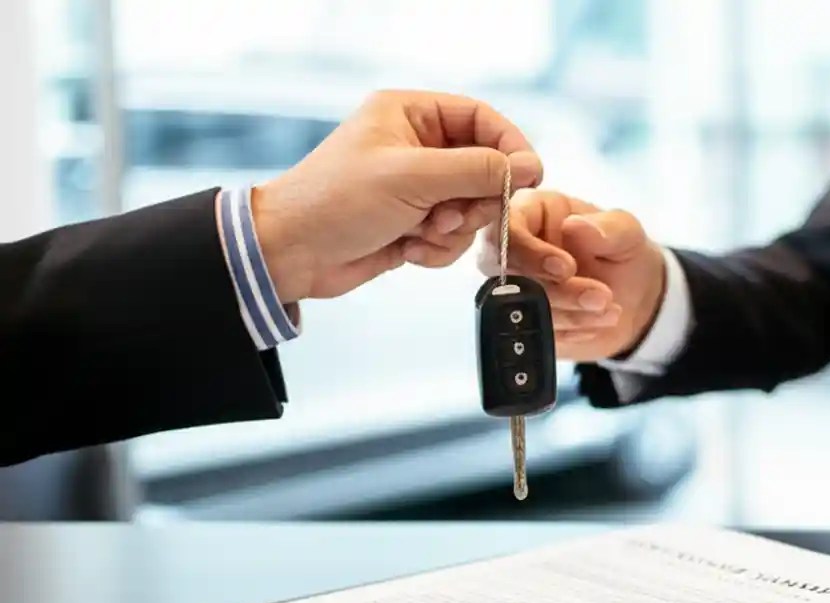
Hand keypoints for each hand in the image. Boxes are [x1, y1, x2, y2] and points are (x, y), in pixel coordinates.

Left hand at [251, 90, 542, 302]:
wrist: (291, 254)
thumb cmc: (335, 201)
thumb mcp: (412, 177)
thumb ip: (477, 169)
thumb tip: (529, 166)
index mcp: (411, 113)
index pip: (482, 118)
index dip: (511, 146)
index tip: (530, 176)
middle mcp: (418, 146)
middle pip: (485, 168)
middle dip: (476, 199)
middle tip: (454, 214)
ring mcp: (418, 187)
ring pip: (474, 207)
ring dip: (455, 228)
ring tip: (422, 232)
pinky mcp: (415, 222)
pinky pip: (454, 235)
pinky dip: (438, 247)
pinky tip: (408, 249)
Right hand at [479, 189, 665, 360]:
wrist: (634, 298)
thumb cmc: (623, 252)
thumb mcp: (627, 232)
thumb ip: (606, 228)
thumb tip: (573, 225)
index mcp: (532, 212)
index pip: (505, 227)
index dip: (528, 251)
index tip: (567, 268)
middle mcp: (514, 250)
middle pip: (506, 274)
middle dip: (556, 291)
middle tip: (601, 297)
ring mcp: (514, 288)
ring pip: (520, 309)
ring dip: (568, 315)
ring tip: (609, 310)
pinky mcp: (523, 321)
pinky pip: (532, 333)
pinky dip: (569, 332)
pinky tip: (598, 321)